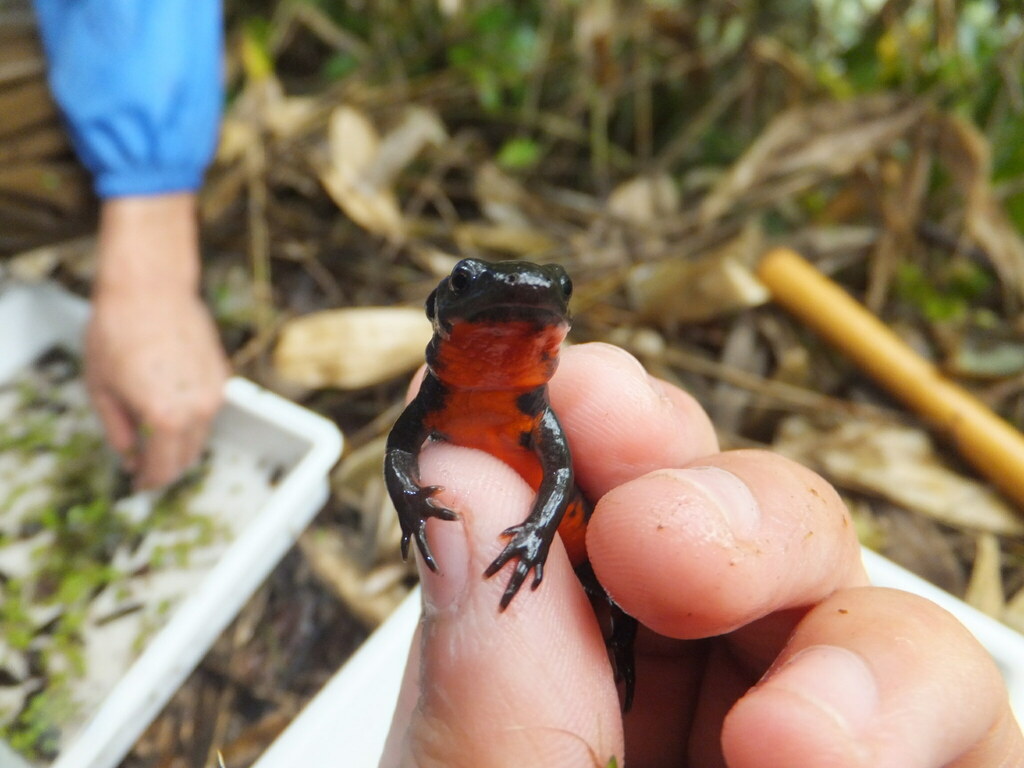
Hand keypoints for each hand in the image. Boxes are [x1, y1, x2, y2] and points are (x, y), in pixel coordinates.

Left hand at [87, 194, 228, 489]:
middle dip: (165, 465)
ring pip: (200, 434)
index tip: (138, 483)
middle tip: (144, 464)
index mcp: (166, 418)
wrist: (150, 289)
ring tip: (154, 430)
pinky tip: (169, 399)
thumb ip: (118, 431)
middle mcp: (198, 410)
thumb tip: (130, 456)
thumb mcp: (101, 389)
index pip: (163, 468)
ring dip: (179, 441)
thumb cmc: (118, 332)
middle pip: (187, 456)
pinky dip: (191, 415)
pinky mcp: (222, 376)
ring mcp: (215, 392)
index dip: (148, 481)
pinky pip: (207, 409)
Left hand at [381, 343, 1022, 766]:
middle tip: (669, 549)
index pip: (616, 492)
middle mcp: (700, 682)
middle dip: (732, 507)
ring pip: (889, 622)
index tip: (580, 393)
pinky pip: (980, 726)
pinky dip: (936, 723)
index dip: (611, 422)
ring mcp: (820, 734)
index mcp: (578, 659)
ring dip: (863, 655)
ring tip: (789, 742)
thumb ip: (480, 666)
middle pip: (764, 520)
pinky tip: (841, 760)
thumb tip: (463, 452)